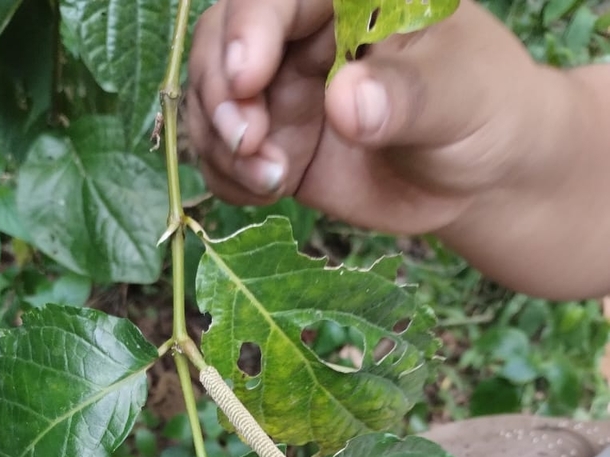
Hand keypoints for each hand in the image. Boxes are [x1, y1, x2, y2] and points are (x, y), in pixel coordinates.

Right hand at [187, 0, 543, 234]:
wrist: (478, 173)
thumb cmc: (483, 108)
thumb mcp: (461, 95)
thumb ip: (407, 96)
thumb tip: (346, 103)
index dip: (248, 27)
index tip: (246, 79)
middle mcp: (302, 34)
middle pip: (221, 42)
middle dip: (219, 94)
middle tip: (249, 142)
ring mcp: (282, 90)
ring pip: (211, 103)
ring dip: (221, 145)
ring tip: (272, 179)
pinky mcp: (274, 144)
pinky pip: (224, 157)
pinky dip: (230, 177)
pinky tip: (268, 190)